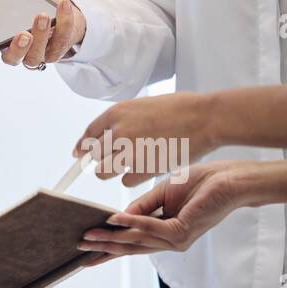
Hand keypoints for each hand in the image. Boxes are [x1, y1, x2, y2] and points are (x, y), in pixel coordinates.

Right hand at [0, 0, 85, 68]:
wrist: (61, 7)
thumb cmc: (33, 4)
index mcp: (5, 40)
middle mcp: (21, 51)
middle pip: (16, 58)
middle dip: (20, 48)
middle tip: (23, 34)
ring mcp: (41, 52)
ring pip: (38, 54)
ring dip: (41, 35)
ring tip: (42, 15)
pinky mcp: (60, 47)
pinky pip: (63, 40)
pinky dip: (64, 22)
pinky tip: (62, 6)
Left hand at [73, 91, 217, 185]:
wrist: (206, 117)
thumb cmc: (181, 109)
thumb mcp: (144, 105)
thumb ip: (123, 120)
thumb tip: (106, 135)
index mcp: (116, 113)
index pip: (88, 134)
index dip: (83, 146)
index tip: (80, 154)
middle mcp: (117, 133)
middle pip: (93, 156)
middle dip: (100, 160)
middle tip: (112, 161)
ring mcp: (128, 152)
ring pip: (103, 172)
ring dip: (112, 171)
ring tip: (130, 165)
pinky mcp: (142, 169)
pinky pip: (125, 182)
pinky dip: (132, 179)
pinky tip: (146, 169)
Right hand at [77, 159, 256, 260]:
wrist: (232, 179)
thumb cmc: (203, 182)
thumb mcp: (163, 193)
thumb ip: (141, 207)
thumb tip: (117, 217)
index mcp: (165, 232)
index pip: (132, 243)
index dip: (109, 246)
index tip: (88, 251)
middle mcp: (170, 241)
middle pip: (130, 247)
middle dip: (103, 248)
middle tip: (79, 250)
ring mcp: (176, 240)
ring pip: (136, 241)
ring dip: (109, 239)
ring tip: (87, 237)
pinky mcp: (182, 231)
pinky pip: (150, 227)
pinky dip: (131, 223)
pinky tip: (114, 220)